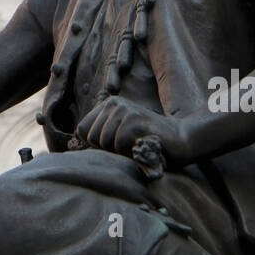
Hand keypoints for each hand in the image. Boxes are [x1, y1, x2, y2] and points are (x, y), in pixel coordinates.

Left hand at [75, 96, 191, 167]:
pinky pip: (118, 145)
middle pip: (91, 137)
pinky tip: (142, 144)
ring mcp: (124, 110)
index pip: (82, 130)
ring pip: (104, 141)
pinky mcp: (133, 120)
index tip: (115, 145)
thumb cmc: (148, 141)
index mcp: (108, 105)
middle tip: (128, 145)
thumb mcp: (121, 133)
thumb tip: (73, 148)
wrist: (181, 139)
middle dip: (108, 149)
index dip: (96, 144)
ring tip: (136, 144)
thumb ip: (102, 134)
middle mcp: (113, 103)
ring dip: (120, 151)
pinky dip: (129, 151)